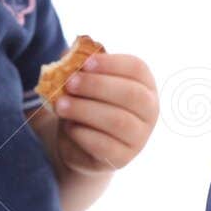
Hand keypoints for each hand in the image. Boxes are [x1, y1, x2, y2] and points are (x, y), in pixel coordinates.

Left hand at [49, 52, 158, 173]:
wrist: (82, 144)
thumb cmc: (87, 103)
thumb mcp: (85, 82)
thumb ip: (80, 66)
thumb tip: (69, 52)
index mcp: (145, 85)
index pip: (137, 69)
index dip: (111, 64)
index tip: (85, 63)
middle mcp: (150, 110)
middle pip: (131, 94)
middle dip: (97, 86)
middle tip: (70, 83)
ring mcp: (140, 137)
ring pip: (118, 120)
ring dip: (85, 110)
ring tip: (60, 104)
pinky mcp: (123, 158)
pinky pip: (105, 145)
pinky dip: (83, 134)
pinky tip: (69, 127)